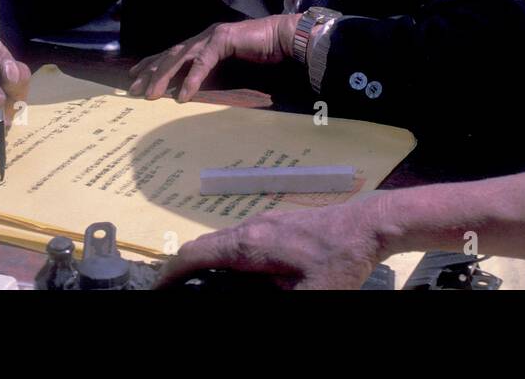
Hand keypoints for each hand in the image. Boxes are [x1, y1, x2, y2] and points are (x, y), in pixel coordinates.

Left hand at [127, 14, 299, 101]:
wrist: (283, 38)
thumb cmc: (261, 55)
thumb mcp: (230, 68)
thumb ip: (213, 75)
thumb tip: (192, 93)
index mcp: (203, 42)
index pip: (171, 53)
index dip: (152, 63)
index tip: (134, 76)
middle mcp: (204, 36)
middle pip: (169, 55)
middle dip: (150, 72)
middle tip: (133, 89)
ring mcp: (213, 36)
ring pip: (180, 57)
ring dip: (164, 76)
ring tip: (152, 95)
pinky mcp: (224, 39)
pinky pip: (203, 62)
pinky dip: (192, 79)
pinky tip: (182, 95)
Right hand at [156, 199, 385, 289]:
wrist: (369, 226)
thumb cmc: (338, 263)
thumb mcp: (305, 298)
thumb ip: (267, 305)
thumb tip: (238, 300)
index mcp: (249, 246)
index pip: (193, 255)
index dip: (168, 275)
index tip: (155, 291)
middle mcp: (250, 227)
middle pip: (202, 246)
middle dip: (182, 270)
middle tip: (174, 293)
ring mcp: (263, 220)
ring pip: (221, 241)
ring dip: (204, 262)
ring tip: (198, 288)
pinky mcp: (277, 222)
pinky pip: (238, 238)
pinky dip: (223, 256)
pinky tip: (235, 276)